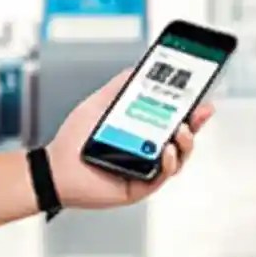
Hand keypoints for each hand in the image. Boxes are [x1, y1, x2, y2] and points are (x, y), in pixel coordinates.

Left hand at [45, 69, 214, 210]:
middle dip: (197, 123)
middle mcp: (148, 151)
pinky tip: (166, 151)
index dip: (190, 109)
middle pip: (183, 138)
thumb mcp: (98, 104)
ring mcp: (146, 170)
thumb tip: (138, 69)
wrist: (54, 166)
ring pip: (179, 159)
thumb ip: (118, 87)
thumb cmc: (75, 140)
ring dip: (186, 143)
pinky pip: (162, 177)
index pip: (173, 119)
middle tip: (201, 110)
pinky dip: (169, 163)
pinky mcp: (140, 187)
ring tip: (181, 129)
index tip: (201, 95)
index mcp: (142, 132)